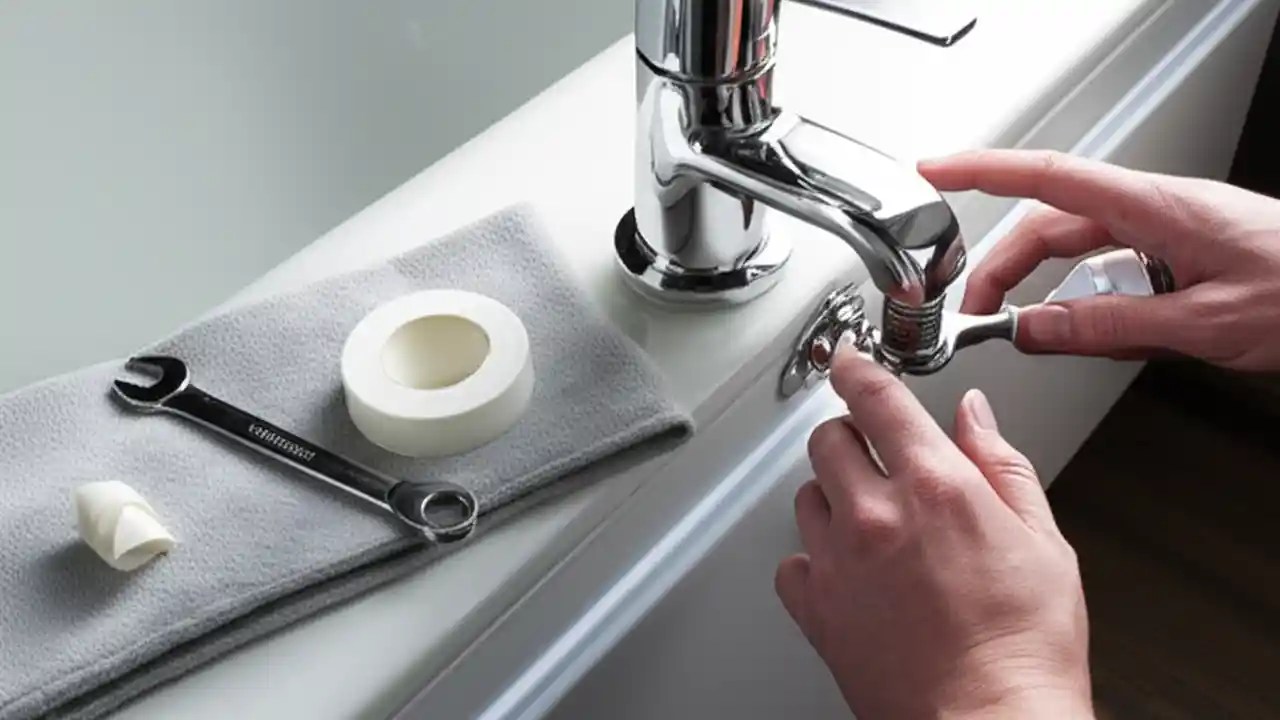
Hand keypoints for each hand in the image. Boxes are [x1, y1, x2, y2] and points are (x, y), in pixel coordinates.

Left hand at [775, 349, 1092, 719]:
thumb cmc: (1024, 648)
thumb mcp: (1044, 541)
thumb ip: (1002, 465)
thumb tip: (974, 415)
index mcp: (936, 488)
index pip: (876, 398)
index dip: (856, 367)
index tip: (849, 359)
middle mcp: (876, 516)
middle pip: (828, 440)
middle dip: (851, 437)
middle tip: (879, 459)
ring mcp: (838, 562)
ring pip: (806, 495)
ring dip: (833, 497)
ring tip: (875, 527)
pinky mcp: (816, 608)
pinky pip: (791, 561)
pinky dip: (813, 559)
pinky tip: (848, 572)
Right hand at [919, 149, 1279, 370]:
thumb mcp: (1203, 323)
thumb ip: (1109, 326)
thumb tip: (1035, 329)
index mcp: (1156, 208)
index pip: (1049, 177)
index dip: (983, 170)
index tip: (934, 169)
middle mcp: (1156, 210)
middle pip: (1051, 224)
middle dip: (1001, 264)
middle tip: (975, 310)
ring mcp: (1168, 230)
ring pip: (1079, 248)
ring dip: (1042, 285)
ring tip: (1022, 326)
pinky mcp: (1180, 253)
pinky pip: (1112, 267)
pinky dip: (1083, 296)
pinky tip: (1085, 328)